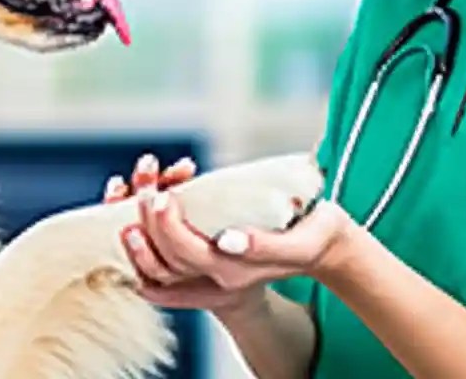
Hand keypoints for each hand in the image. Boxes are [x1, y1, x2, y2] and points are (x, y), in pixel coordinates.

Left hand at [104, 154, 356, 318]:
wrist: (326, 247)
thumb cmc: (318, 237)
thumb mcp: (301, 243)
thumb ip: (265, 245)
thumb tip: (227, 240)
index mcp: (236, 273)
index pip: (189, 255)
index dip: (168, 229)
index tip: (163, 196)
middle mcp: (218, 276)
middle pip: (167, 260)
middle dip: (148, 224)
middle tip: (145, 189)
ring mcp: (213, 268)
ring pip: (161, 262)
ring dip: (142, 232)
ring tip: (139, 192)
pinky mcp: (212, 254)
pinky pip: (168, 255)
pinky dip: (150, 236)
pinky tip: (150, 201)